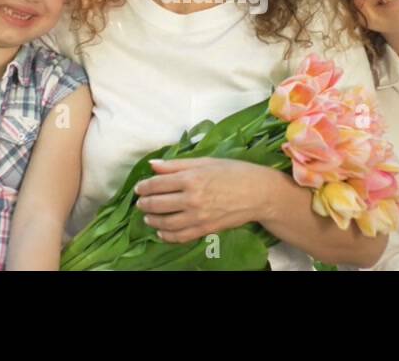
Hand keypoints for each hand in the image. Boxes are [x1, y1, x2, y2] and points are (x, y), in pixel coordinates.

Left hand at [134, 158, 278, 243]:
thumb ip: (176, 164)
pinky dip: (166, 235)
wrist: (259, 193)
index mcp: (191, 178)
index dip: (144, 187)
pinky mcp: (205, 229)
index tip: (139, 188)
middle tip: (140, 202)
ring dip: (152, 220)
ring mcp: (198, 216)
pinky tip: (161, 231)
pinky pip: (179, 236)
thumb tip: (152, 164)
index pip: (157, 184)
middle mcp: (192, 198)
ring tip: (148, 216)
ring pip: (165, 223)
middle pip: (157, 204)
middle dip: (144, 204)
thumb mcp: (205, 161)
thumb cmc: (234, 172)